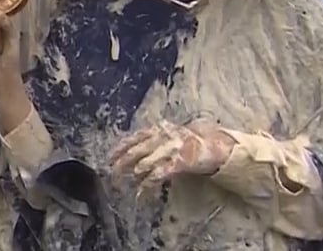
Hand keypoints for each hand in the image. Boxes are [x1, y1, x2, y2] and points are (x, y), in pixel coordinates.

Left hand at [109, 120, 234, 191]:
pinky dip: (147, 184)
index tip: (108, 158)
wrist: (214, 145)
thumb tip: (131, 158)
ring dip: (132, 174)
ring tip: (122, 184)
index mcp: (157, 131)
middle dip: (121, 163)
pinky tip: (141, 192)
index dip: (119, 148)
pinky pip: (159, 173)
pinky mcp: (180, 161)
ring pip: (145, 162)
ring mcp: (171, 148)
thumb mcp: (167, 139)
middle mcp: (162, 137)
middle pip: (135, 150)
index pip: (133, 138)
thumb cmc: (187, 144)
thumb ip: (151, 144)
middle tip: (111, 174)